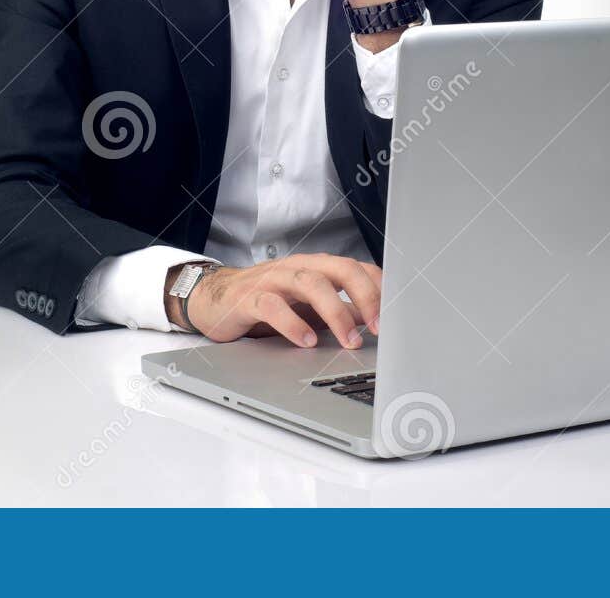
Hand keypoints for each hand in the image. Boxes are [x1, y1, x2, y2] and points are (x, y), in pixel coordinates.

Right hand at [182, 253, 381, 348]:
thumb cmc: (267, 302)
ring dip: (335, 311)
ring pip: (310, 283)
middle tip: (379, 328)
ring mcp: (273, 279)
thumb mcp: (309, 308)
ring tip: (350, 340)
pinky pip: (272, 305)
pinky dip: (292, 323)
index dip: (380, 289)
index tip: (397, 317)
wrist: (213, 300)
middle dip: (364, 296)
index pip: (358, 268)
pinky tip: (306, 341)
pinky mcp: (248, 297)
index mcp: (317, 268)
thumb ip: (340, 311)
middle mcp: (298, 268)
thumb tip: (377, 326)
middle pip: (339, 269)